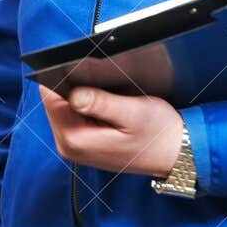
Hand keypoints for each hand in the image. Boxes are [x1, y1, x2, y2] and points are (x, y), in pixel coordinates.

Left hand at [39, 83, 184, 176]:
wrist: (175, 154)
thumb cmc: (158, 134)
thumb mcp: (133, 113)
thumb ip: (100, 103)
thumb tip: (74, 93)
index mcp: (76, 139)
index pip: (51, 99)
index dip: (64, 80)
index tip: (82, 73)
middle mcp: (69, 146)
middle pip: (56, 102)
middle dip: (75, 89)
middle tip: (103, 87)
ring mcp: (75, 146)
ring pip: (65, 107)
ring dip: (83, 98)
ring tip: (109, 98)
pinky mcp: (83, 143)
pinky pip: (75, 116)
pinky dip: (88, 107)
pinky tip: (109, 107)